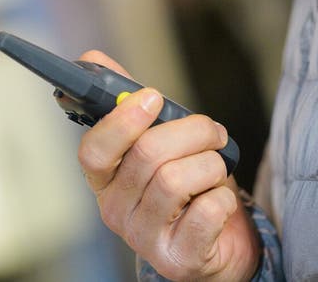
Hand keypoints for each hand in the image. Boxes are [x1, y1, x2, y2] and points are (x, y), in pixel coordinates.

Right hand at [77, 51, 259, 280]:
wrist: (217, 240)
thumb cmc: (184, 181)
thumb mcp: (157, 137)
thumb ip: (126, 100)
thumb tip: (93, 58)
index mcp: (105, 178)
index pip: (93, 150)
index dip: (122, 120)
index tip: (152, 97)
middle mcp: (116, 211)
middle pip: (148, 154)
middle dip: (193, 131)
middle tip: (212, 132)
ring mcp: (144, 238)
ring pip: (177, 178)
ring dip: (211, 164)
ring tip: (215, 169)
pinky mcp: (177, 259)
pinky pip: (206, 212)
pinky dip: (224, 198)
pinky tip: (219, 201)